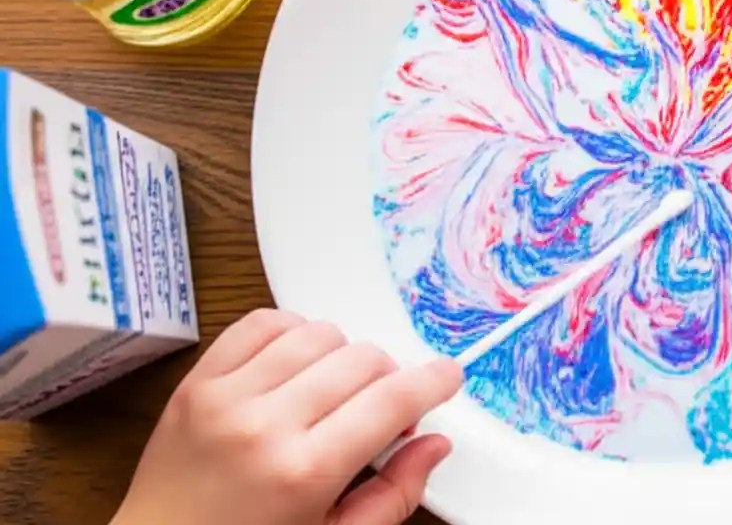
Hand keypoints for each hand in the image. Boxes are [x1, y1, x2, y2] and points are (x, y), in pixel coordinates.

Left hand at [112, 309, 462, 524]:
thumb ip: (392, 497)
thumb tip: (433, 445)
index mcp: (304, 473)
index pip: (393, 399)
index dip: (433, 382)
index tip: (445, 376)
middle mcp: (264, 426)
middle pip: (362, 359)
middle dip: (388, 378)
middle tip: (381, 411)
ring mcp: (226, 397)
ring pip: (318, 333)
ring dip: (341, 356)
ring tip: (334, 392)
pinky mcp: (197, 382)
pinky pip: (260, 323)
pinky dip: (291, 333)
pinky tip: (295, 365)